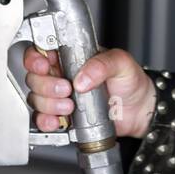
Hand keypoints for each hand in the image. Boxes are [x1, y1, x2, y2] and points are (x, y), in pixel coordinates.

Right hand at [22, 45, 155, 139]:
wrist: (139, 109)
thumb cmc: (130, 81)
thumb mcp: (121, 63)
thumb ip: (102, 64)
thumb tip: (82, 78)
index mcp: (71, 56)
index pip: (41, 52)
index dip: (35, 58)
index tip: (44, 66)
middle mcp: (61, 75)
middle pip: (35, 78)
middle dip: (46, 85)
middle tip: (66, 89)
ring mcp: (60, 97)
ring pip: (36, 99)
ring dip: (48, 104)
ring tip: (69, 107)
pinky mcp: (63, 117)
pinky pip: (43, 120)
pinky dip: (46, 121)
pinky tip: (58, 121)